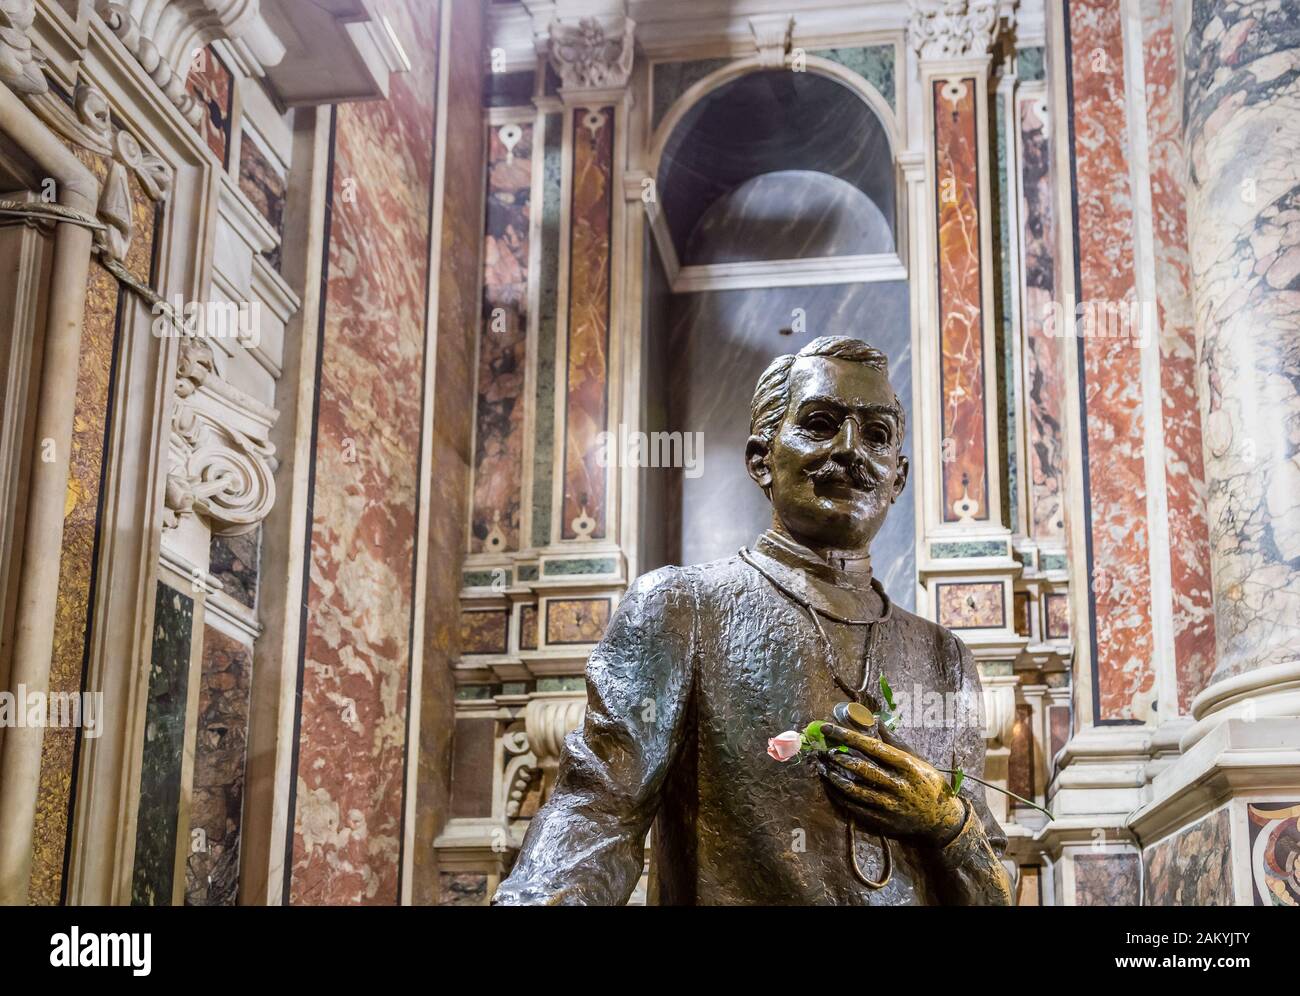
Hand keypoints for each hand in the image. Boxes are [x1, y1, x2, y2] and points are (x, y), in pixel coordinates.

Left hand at [816, 721, 964, 846]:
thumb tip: (875, 720)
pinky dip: (838, 795)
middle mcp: (897, 785)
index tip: (828, 728)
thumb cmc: (927, 783)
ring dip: (833, 776)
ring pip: (853, 789)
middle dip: (836, 756)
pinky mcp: (882, 821)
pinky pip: (853, 807)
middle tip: (821, 748)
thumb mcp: (916, 759)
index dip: (847, 736)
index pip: (871, 746)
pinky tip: (830, 785)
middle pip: (860, 767)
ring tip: (821, 766)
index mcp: (906, 765)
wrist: (941, 820)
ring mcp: (888, 805)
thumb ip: (894, 741)